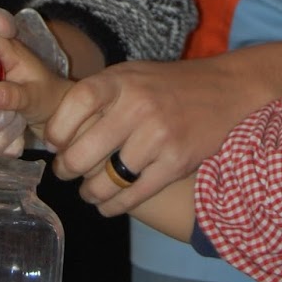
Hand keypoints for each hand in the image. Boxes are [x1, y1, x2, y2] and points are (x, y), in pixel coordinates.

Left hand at [44, 54, 261, 214]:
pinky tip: (109, 205)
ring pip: (107, 180)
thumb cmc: (168, 85)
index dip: (56, 130)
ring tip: (89, 191)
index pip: (74, 104)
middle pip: (84, 152)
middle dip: (68, 169)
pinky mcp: (177, 161)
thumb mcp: (131, 75)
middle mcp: (138, 106)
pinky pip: (135, 195)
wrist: (227, 88)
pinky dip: (115, 206)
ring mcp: (159, 136)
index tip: (54, 144)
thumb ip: (97, 97)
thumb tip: (55, 137)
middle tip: (66, 172)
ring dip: (91, 192)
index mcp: (121, 80)